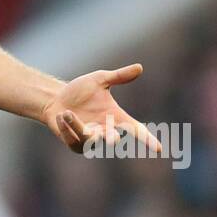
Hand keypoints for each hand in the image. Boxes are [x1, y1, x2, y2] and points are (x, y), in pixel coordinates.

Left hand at [40, 64, 161, 155]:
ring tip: (67, 113)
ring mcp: (90, 139)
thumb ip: (119, 76)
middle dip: (113, 139)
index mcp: (116, 117)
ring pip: (89, 140)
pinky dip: (67, 128)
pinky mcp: (75, 144)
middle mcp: (106, 131)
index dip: (147, 139)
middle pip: (113, 140)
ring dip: (77, 126)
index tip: (158, 149)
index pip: (136, 129)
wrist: (58, 98)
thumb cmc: (81, 90)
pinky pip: (74, 141)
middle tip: (114, 138)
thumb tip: (139, 67)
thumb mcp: (100, 80)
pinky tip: (61, 116)